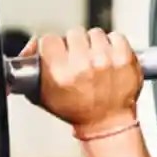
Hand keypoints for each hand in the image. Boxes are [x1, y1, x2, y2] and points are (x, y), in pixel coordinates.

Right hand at [22, 28, 141, 137]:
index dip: (54, 46)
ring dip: (94, 44)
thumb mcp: (44, 94)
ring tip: (95, 61)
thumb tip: (32, 44)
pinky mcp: (125, 57)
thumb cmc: (76, 110)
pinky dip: (113, 45)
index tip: (58, 53)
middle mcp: (82, 65)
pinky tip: (109, 59)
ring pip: (95, 33)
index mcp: (60, 74)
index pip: (50, 39)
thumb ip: (33, 66)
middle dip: (75, 45)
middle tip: (78, 59)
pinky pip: (116, 36)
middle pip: (74, 33)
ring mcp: (106, 60)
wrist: (107, 123)